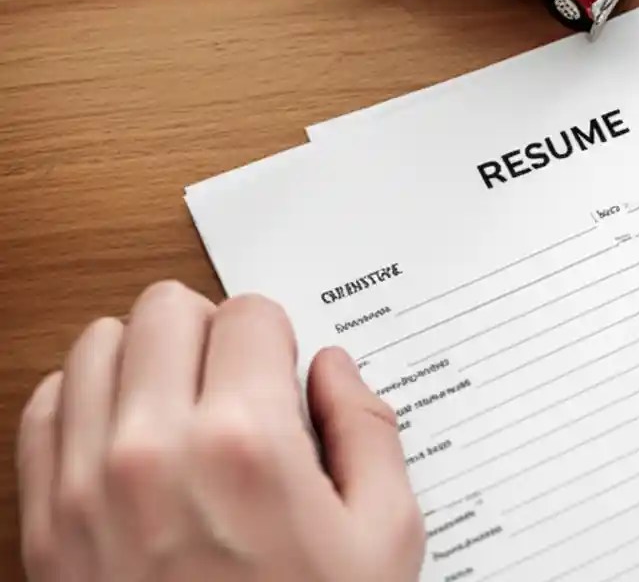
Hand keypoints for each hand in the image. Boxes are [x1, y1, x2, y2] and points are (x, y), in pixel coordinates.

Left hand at [16, 282, 424, 580]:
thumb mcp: (384, 540)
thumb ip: (370, 432)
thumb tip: (335, 368)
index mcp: (247, 444)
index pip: (251, 313)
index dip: (279, 338)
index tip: (282, 375)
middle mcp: (154, 449)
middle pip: (167, 308)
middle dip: (211, 332)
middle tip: (236, 382)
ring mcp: (85, 483)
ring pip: (98, 342)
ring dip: (146, 358)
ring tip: (182, 405)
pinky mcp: (44, 520)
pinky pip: (48, 404)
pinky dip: (88, 399)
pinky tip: (131, 433)